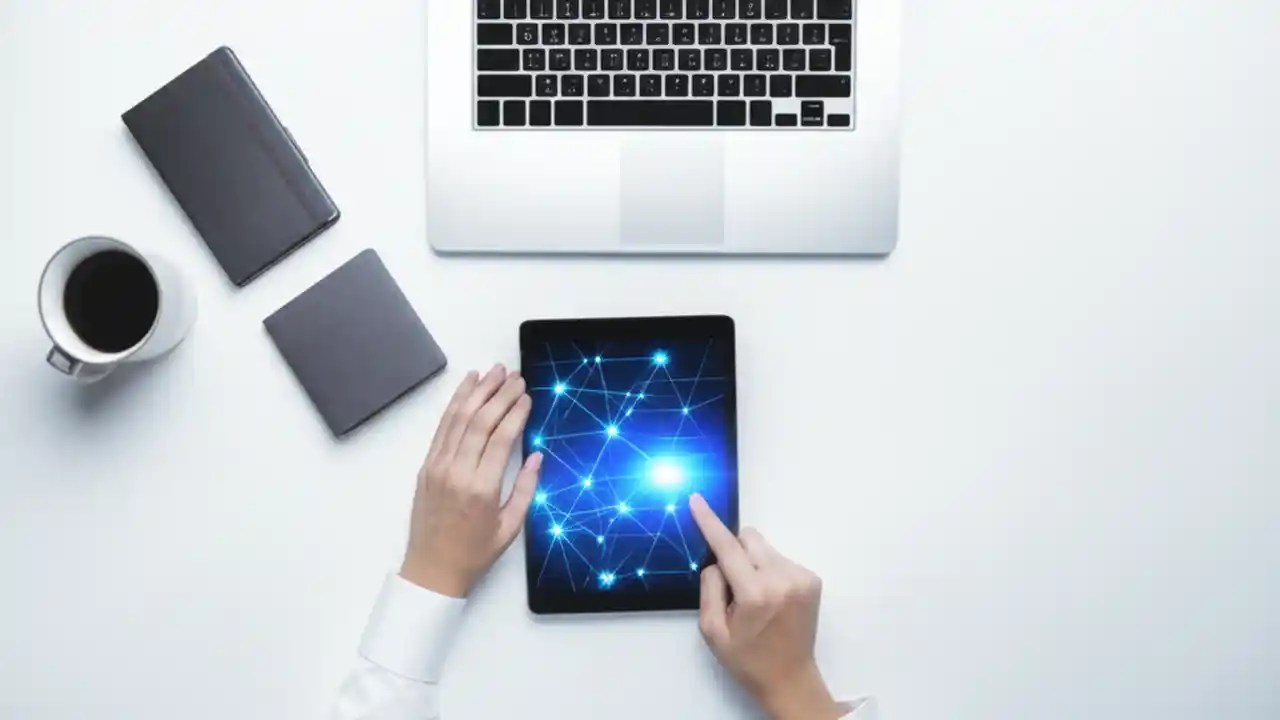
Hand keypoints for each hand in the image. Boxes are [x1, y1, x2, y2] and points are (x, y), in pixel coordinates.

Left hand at [400, 365, 542, 597]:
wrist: (431, 570)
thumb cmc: (474, 553)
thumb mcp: (510, 526)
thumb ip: (526, 488)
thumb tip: (536, 456)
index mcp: (481, 489)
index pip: (500, 438)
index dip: (515, 412)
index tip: (527, 396)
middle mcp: (456, 472)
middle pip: (480, 421)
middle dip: (499, 394)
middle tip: (515, 376)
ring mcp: (437, 467)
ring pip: (458, 418)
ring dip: (477, 391)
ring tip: (493, 371)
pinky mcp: (426, 466)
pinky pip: (443, 428)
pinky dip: (455, 403)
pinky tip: (467, 387)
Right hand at [690, 493, 842, 719]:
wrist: (789, 677)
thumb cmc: (747, 658)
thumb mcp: (712, 630)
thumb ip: (710, 587)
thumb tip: (716, 560)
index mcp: (755, 594)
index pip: (727, 548)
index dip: (709, 522)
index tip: (698, 500)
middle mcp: (782, 579)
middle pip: (749, 539)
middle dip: (735, 553)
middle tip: (733, 585)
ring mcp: (801, 578)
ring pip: (765, 548)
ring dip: (754, 563)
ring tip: (756, 598)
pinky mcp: (812, 579)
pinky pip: (780, 559)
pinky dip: (770, 571)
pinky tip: (772, 599)